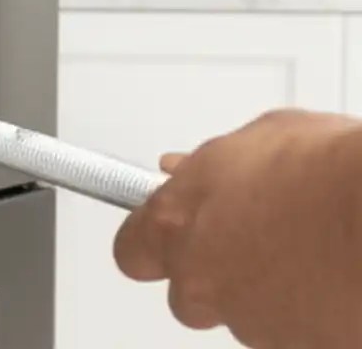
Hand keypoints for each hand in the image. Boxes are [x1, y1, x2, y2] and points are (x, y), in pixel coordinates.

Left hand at [114, 109, 361, 347]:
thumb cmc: (330, 169)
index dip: (152, 244)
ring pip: (246, 316)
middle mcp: (200, 280)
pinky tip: (334, 276)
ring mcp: (248, 320)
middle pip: (187, 297)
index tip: (169, 235)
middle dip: (215, 275)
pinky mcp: (297, 347)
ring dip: (268, 292)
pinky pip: (295, 334)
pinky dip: (311, 313)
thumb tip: (181, 168)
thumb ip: (206, 164)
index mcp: (176, 224)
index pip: (132, 251)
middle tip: (257, 242)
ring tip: (312, 251)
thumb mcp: (259, 138)